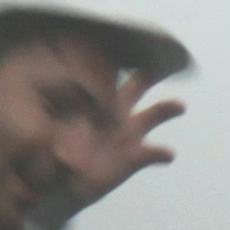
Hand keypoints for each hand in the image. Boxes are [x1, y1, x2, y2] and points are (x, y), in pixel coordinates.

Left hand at [59, 65, 184, 206]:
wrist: (63, 183)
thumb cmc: (55, 153)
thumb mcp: (49, 131)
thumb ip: (53, 121)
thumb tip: (49, 105)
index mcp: (96, 100)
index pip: (109, 73)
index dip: (118, 59)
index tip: (126, 46)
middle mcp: (116, 112)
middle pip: (139, 84)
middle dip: (152, 72)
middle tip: (167, 60)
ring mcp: (128, 135)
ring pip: (153, 115)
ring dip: (166, 109)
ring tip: (180, 105)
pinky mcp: (133, 159)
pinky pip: (152, 153)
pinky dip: (161, 153)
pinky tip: (168, 154)